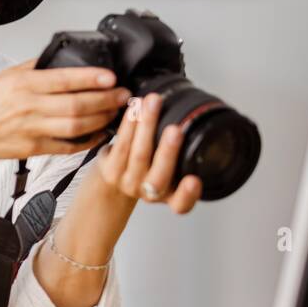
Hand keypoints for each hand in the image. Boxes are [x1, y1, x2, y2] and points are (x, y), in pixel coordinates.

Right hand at [0, 60, 130, 170]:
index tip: (111, 76)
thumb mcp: (7, 76)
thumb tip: (62, 57)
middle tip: (123, 95)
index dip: (91, 78)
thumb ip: (35, 67)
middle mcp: (29, 107)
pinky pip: (68, 146)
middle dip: (106, 100)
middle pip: (76, 105)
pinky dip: (88, 141)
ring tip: (115, 112)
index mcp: (23, 84)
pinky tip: (99, 133)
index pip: (63, 79)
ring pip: (76, 126)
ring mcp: (32, 129)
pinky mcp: (34, 148)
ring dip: (101, 120)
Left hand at [96, 92, 202, 213]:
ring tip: (153, 102)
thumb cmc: (150, 170)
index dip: (188, 194)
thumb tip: (197, 120)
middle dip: (168, 150)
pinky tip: (135, 107)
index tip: (194, 181)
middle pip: (159, 174)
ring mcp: (128, 183)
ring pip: (139, 153)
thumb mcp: (171, 172)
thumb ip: (184, 158)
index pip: (181, 203)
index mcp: (170, 196)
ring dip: (147, 125)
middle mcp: (149, 192)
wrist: (114, 183)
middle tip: (175, 129)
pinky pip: (121, 144)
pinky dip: (129, 123)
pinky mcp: (110, 169)